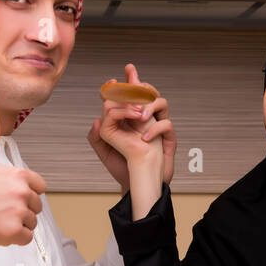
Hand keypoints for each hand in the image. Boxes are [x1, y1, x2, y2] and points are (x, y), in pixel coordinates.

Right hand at [0, 107, 45, 248]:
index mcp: (18, 175)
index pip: (40, 187)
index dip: (25, 192)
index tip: (8, 195)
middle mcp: (22, 192)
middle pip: (36, 206)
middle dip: (21, 210)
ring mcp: (19, 212)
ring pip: (32, 223)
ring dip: (18, 225)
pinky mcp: (14, 232)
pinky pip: (26, 239)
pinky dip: (14, 239)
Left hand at [86, 62, 175, 192]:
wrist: (136, 184)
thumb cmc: (123, 167)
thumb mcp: (104, 151)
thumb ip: (97, 136)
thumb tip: (97, 120)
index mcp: (130, 119)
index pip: (128, 97)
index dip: (123, 86)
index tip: (112, 81)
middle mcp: (145, 120)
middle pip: (147, 93)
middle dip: (140, 84)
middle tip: (132, 81)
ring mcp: (157, 127)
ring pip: (161, 102)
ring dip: (150, 105)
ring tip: (139, 117)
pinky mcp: (168, 139)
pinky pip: (166, 124)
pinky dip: (155, 129)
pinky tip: (144, 138)